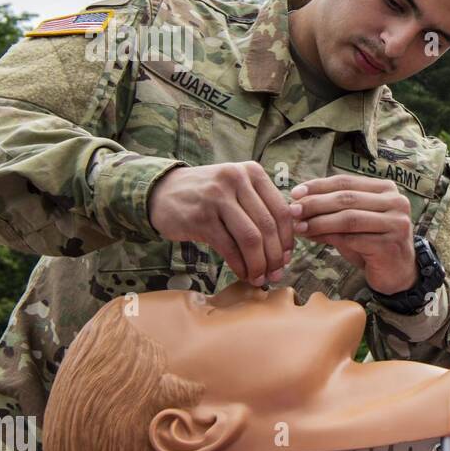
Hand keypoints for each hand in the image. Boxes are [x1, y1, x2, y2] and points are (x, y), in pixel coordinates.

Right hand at [148, 162, 292, 285]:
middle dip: (275, 256)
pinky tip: (243, 274)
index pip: (281, 210)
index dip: (288, 239)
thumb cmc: (207, 195)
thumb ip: (260, 206)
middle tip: (276, 274)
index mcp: (252, 172)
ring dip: (259, 264)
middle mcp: (236, 180)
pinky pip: (229, 248)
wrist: (161, 192)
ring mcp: (217, 197)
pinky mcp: (201, 217)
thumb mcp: (236, 188)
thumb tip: (286, 245)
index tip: (288, 258)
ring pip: (250, 239)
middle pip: (267, 226)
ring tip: (260, 278)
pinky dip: (240, 265)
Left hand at [290, 175, 416, 293]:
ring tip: (299, 227)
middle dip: (315, 203)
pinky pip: (353, 239)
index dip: (318, 186)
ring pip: (349, 218)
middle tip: (293, 210)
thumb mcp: (351, 224)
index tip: (295, 192)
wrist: (398, 272)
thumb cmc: (372, 243)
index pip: (346, 181)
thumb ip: (330, 213)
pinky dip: (330, 238)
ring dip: (319, 222)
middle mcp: (396, 202)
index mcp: (386, 189)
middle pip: (347, 198)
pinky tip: (314, 239)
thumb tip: (297, 206)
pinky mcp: (390, 245)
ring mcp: (396, 223)